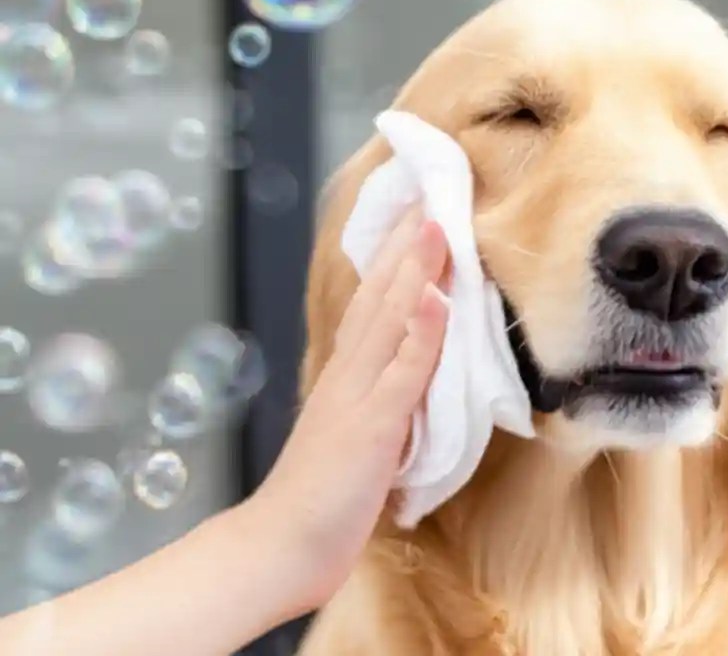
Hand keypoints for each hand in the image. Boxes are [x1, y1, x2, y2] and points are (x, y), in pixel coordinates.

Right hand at [240, 212, 449, 612]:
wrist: (280, 547)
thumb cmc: (323, 498)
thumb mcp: (361, 435)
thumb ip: (385, 397)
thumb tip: (415, 368)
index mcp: (350, 375)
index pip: (377, 302)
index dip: (398, 256)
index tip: (420, 210)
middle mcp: (351, 374)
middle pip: (381, 294)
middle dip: (407, 242)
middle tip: (431, 188)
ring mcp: (360, 397)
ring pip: (391, 319)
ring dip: (415, 268)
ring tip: (437, 219)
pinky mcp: (373, 428)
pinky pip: (405, 374)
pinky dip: (423, 334)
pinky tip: (439, 298)